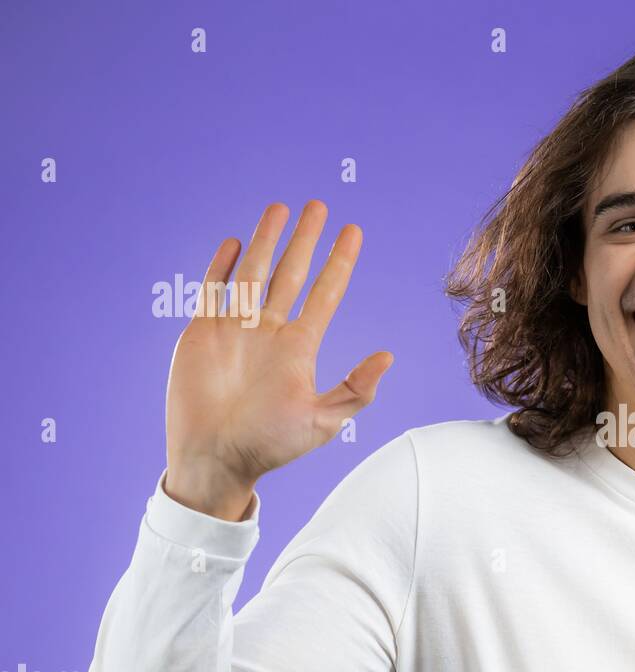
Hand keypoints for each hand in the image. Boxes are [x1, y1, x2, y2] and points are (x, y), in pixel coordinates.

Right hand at [163, 200, 391, 518]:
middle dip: (305, 240)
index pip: (325, 294)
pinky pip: (214, 291)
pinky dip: (223, 267)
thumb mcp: (323, 421)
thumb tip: (389, 357)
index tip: (354, 232)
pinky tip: (236, 242)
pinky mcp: (202, 333)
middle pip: (291, 273)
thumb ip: (356, 389)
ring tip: (280, 208)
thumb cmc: (270, 446)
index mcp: (299, 348)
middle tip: (318, 206)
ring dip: (267, 240)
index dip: (340, 262)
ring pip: (255, 273)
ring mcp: (236, 330)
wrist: (216, 459)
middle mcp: (270, 333)